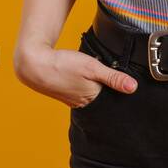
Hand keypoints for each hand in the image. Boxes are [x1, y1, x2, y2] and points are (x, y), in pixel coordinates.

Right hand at [14, 43, 136, 108]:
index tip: (129, 92)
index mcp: (91, 99)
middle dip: (110, 94)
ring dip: (97, 88)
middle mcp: (82, 102)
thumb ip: (113, 77)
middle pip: (102, 100)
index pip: (112, 102)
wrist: (34, 64)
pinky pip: (81, 91)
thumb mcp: (92, 67)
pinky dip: (86, 86)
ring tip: (103, 81)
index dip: (120, 95)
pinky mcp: (64, 92)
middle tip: (118, 85)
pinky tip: (86, 79)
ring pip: (91, 94)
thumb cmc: (63, 65)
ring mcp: (72, 98)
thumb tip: (133, 88)